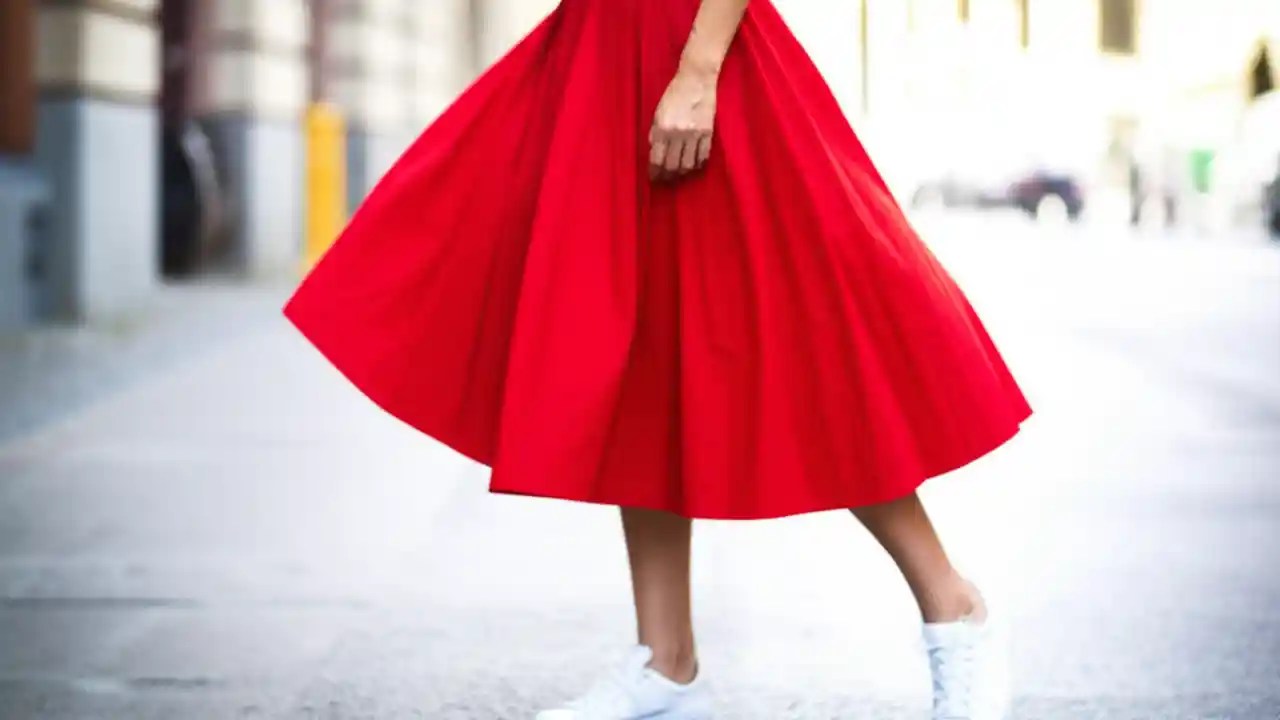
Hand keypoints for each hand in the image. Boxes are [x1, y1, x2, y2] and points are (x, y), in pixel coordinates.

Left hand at [649, 67, 717, 181]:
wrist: (696, 79)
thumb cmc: (674, 94)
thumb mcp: (658, 112)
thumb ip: (655, 132)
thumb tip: (654, 151)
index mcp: (662, 128)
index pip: (657, 159)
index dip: (655, 172)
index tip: (654, 178)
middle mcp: (677, 133)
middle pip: (672, 166)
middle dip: (668, 176)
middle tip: (666, 181)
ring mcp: (694, 134)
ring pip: (688, 164)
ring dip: (682, 173)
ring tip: (679, 175)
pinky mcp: (708, 132)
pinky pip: (703, 156)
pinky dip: (698, 164)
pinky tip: (694, 166)